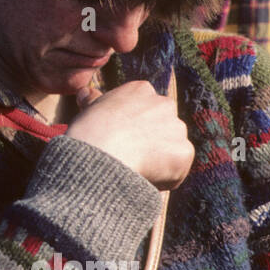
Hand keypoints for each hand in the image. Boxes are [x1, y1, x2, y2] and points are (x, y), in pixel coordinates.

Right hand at [67, 80, 192, 189]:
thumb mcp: (88, 110)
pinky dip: (164, 178)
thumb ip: (93, 100)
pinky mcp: (184, 152)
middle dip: (151, 140)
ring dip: (159, 160)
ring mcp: (177, 128)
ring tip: (134, 169)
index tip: (121, 137)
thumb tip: (86, 93)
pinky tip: (144, 178)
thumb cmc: (89, 132)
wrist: (101, 154)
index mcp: (141, 90)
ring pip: (171, 148)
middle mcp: (164, 104)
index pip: (145, 107)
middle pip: (163, 125)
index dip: (134, 125)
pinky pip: (176, 170)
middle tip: (129, 155)